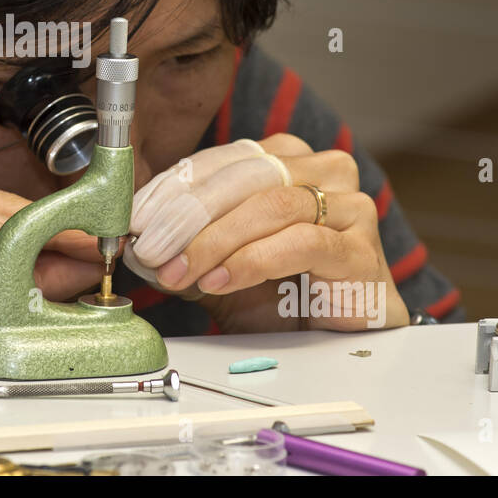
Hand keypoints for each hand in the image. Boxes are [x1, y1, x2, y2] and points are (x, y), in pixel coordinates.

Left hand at [144, 135, 408, 331]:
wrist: (338, 339)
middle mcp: (322, 170)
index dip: (172, 190)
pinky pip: (300, 242)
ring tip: (180, 271)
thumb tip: (137, 248)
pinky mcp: (361, 248)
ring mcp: (349, 206)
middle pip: (242, 179)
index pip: (220, 162)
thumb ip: (186, 247)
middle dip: (187, 217)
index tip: (136, 220)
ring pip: (268, 207)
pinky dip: (251, 262)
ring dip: (214, 242)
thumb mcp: (220, 264)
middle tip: (152, 249)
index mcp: (287, 158)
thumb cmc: (285, 295)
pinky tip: (220, 280)